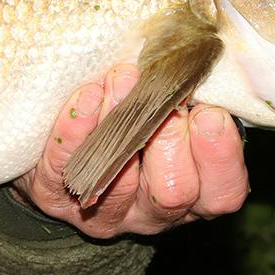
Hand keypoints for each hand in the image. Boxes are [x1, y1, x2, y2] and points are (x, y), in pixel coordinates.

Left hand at [11, 63, 248, 238]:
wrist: (52, 136)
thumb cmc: (130, 114)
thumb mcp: (167, 107)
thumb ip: (187, 97)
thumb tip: (197, 64)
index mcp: (193, 190)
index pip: (222, 192)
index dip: (219, 156)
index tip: (209, 113)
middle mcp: (153, 209)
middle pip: (174, 191)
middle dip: (169, 138)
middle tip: (161, 96)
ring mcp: (104, 210)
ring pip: (119, 185)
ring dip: (120, 126)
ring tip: (120, 79)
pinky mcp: (56, 198)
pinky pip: (64, 172)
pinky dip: (75, 133)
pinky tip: (86, 97)